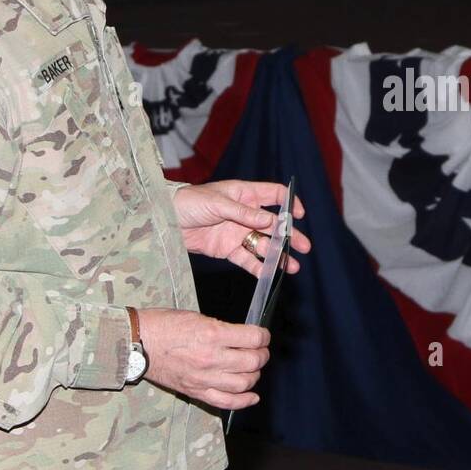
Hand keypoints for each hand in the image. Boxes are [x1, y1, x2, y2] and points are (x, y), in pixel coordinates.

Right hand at [137, 308, 270, 410]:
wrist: (138, 343)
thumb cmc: (164, 325)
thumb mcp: (198, 317)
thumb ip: (222, 329)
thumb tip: (243, 336)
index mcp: (212, 334)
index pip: (253, 338)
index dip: (263, 336)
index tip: (262, 335)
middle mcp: (211, 358)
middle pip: (252, 362)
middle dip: (262, 355)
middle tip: (260, 351)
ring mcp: (203, 378)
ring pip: (244, 383)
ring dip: (254, 375)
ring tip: (252, 368)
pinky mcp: (196, 392)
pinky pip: (226, 402)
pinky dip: (243, 401)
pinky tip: (252, 396)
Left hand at [172, 179, 310, 277]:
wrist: (166, 219)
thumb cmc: (190, 201)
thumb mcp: (219, 203)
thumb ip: (244, 213)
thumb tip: (269, 221)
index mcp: (245, 195)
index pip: (274, 195)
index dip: (289, 203)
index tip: (298, 215)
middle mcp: (245, 214)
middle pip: (274, 226)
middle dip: (290, 236)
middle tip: (304, 247)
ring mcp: (237, 232)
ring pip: (263, 245)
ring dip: (278, 256)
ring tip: (291, 266)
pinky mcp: (228, 249)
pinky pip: (247, 259)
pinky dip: (258, 267)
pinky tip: (270, 274)